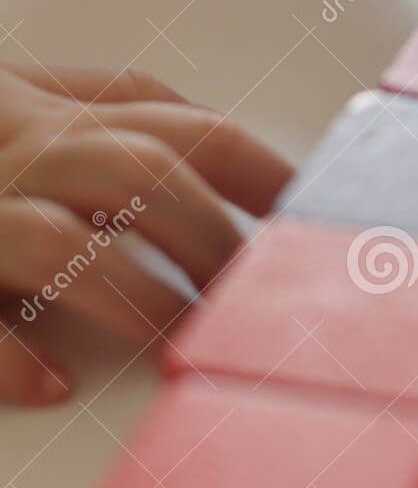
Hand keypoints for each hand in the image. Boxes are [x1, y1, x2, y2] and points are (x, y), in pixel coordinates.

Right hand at [0, 64, 292, 405]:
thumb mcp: (24, 106)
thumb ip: (108, 116)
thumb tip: (210, 137)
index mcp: (56, 115)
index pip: (182, 128)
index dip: (262, 175)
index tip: (318, 224)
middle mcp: (21, 152)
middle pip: (139, 175)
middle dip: (210, 239)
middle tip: (253, 305)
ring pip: (57, 240)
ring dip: (134, 293)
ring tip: (181, 339)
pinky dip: (12, 355)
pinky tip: (54, 382)